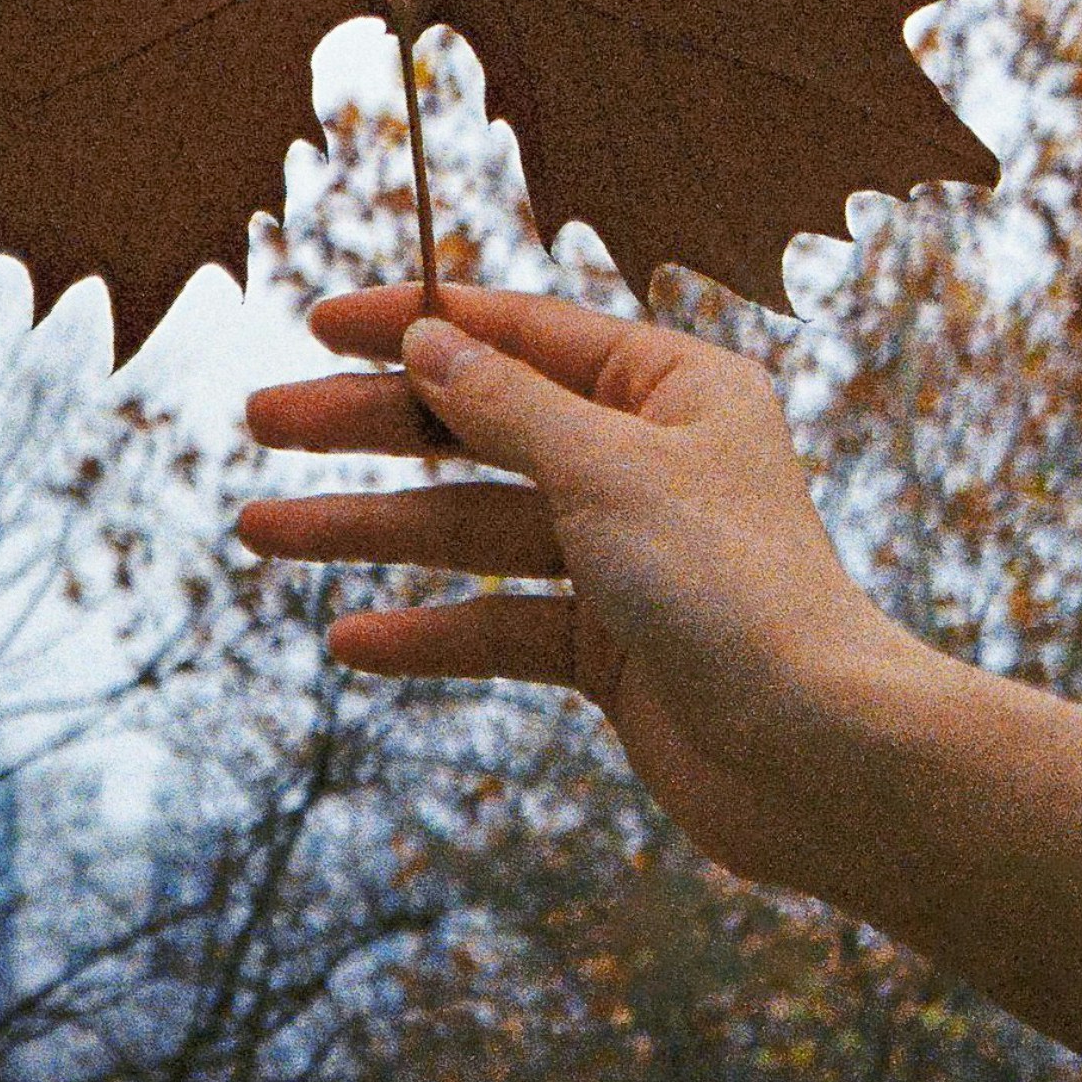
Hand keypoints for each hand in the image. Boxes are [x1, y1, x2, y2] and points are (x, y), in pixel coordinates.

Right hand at [240, 281, 916, 891]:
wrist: (822, 759)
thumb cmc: (735, 589)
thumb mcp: (606, 470)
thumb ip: (504, 407)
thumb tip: (427, 336)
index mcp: (672, 386)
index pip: (520, 332)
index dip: (417, 323)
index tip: (319, 322)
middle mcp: (647, 458)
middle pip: (481, 427)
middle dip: (370, 427)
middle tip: (260, 420)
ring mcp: (626, 555)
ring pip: (474, 527)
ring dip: (371, 530)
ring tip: (259, 531)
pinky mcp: (612, 648)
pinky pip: (500, 625)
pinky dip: (429, 631)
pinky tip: (350, 639)